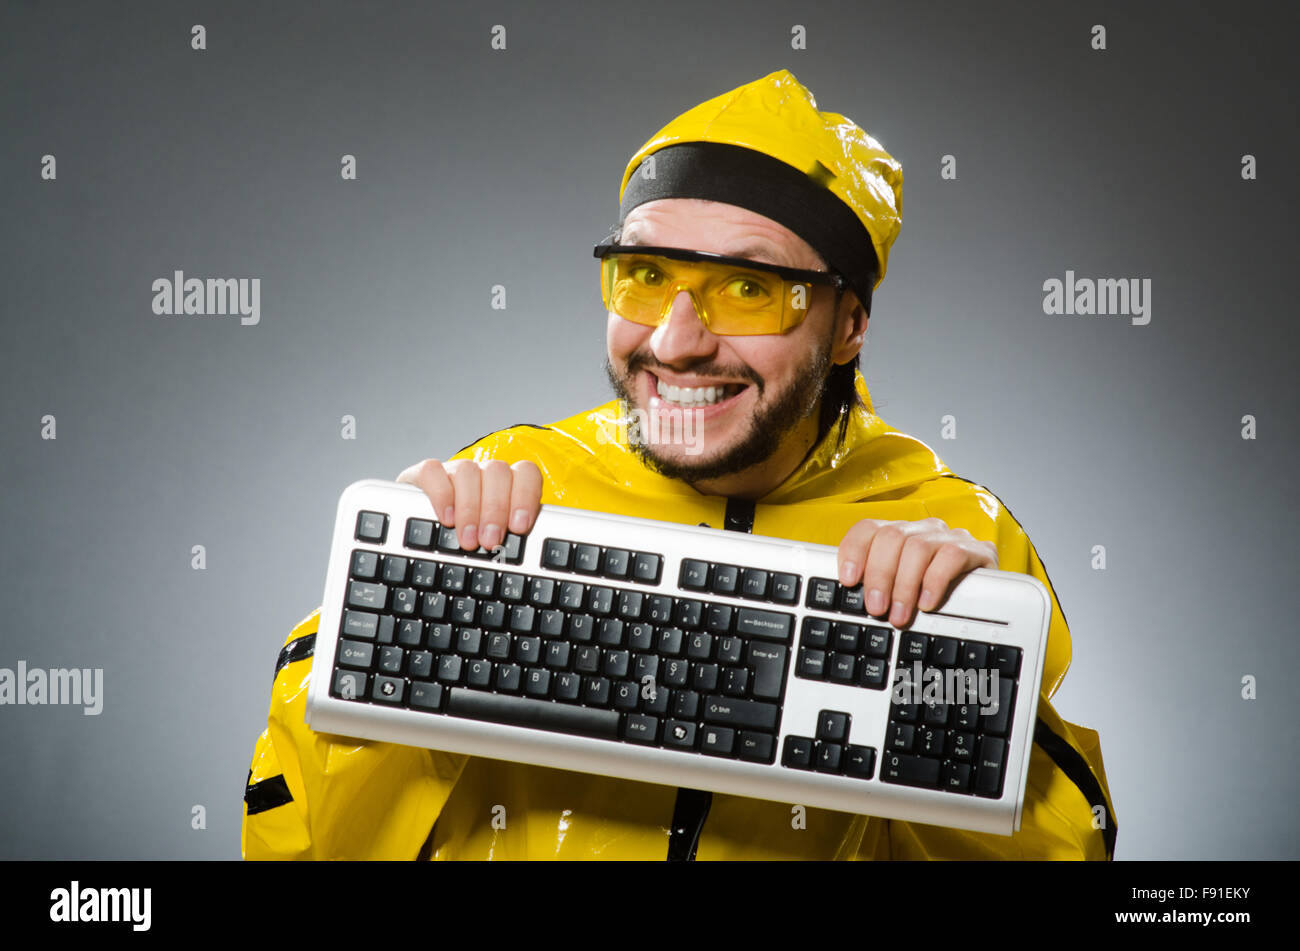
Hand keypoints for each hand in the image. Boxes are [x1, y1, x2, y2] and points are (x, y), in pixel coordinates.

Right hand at [395, 458, 542, 552]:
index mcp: (506, 484)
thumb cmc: (467, 541)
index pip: (526, 473)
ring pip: (467, 470)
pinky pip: (432, 471)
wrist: (418, 532)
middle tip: (490, 541)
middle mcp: (481, 473)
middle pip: (497, 471)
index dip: (526, 496)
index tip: (519, 527)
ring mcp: (453, 471)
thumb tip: (528, 553)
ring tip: (468, 540)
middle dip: (496, 510)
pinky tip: (446, 519)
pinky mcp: (422, 476)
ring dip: (470, 507)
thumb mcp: (493, 540)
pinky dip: (441, 494)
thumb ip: (512, 539)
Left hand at [837, 517, 997, 628]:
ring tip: (900, 615)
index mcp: (901, 533)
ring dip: (904, 585)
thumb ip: (880, 586)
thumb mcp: (903, 589)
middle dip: (879, 575)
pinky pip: (952, 557)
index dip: (854, 551)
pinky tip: (928, 602)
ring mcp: (950, 537)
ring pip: (918, 547)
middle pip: (891, 537)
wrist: (991, 598)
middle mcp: (924, 530)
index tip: (848, 580)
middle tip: (876, 608)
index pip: (869, 528)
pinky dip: (935, 581)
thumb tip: (853, 600)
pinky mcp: (977, 550)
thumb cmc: (939, 595)